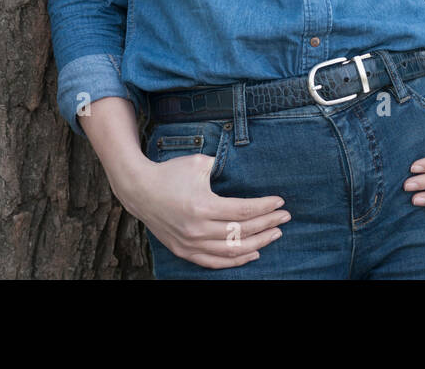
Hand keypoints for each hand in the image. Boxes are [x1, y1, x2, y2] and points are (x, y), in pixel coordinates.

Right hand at [117, 153, 289, 268]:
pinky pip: (214, 262)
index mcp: (202, 206)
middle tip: (285, 218)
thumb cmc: (171, 173)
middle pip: (242, 232)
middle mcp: (197, 229)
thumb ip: (223, 167)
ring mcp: (190, 243)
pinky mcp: (184, 250)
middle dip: (267, 224)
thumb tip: (246, 171)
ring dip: (257, 244)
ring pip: (231, 251)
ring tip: (275, 234)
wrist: (139, 190)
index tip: (280, 202)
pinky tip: (253, 253)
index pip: (243, 210)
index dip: (265, 207)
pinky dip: (235, 260)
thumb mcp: (198, 163)